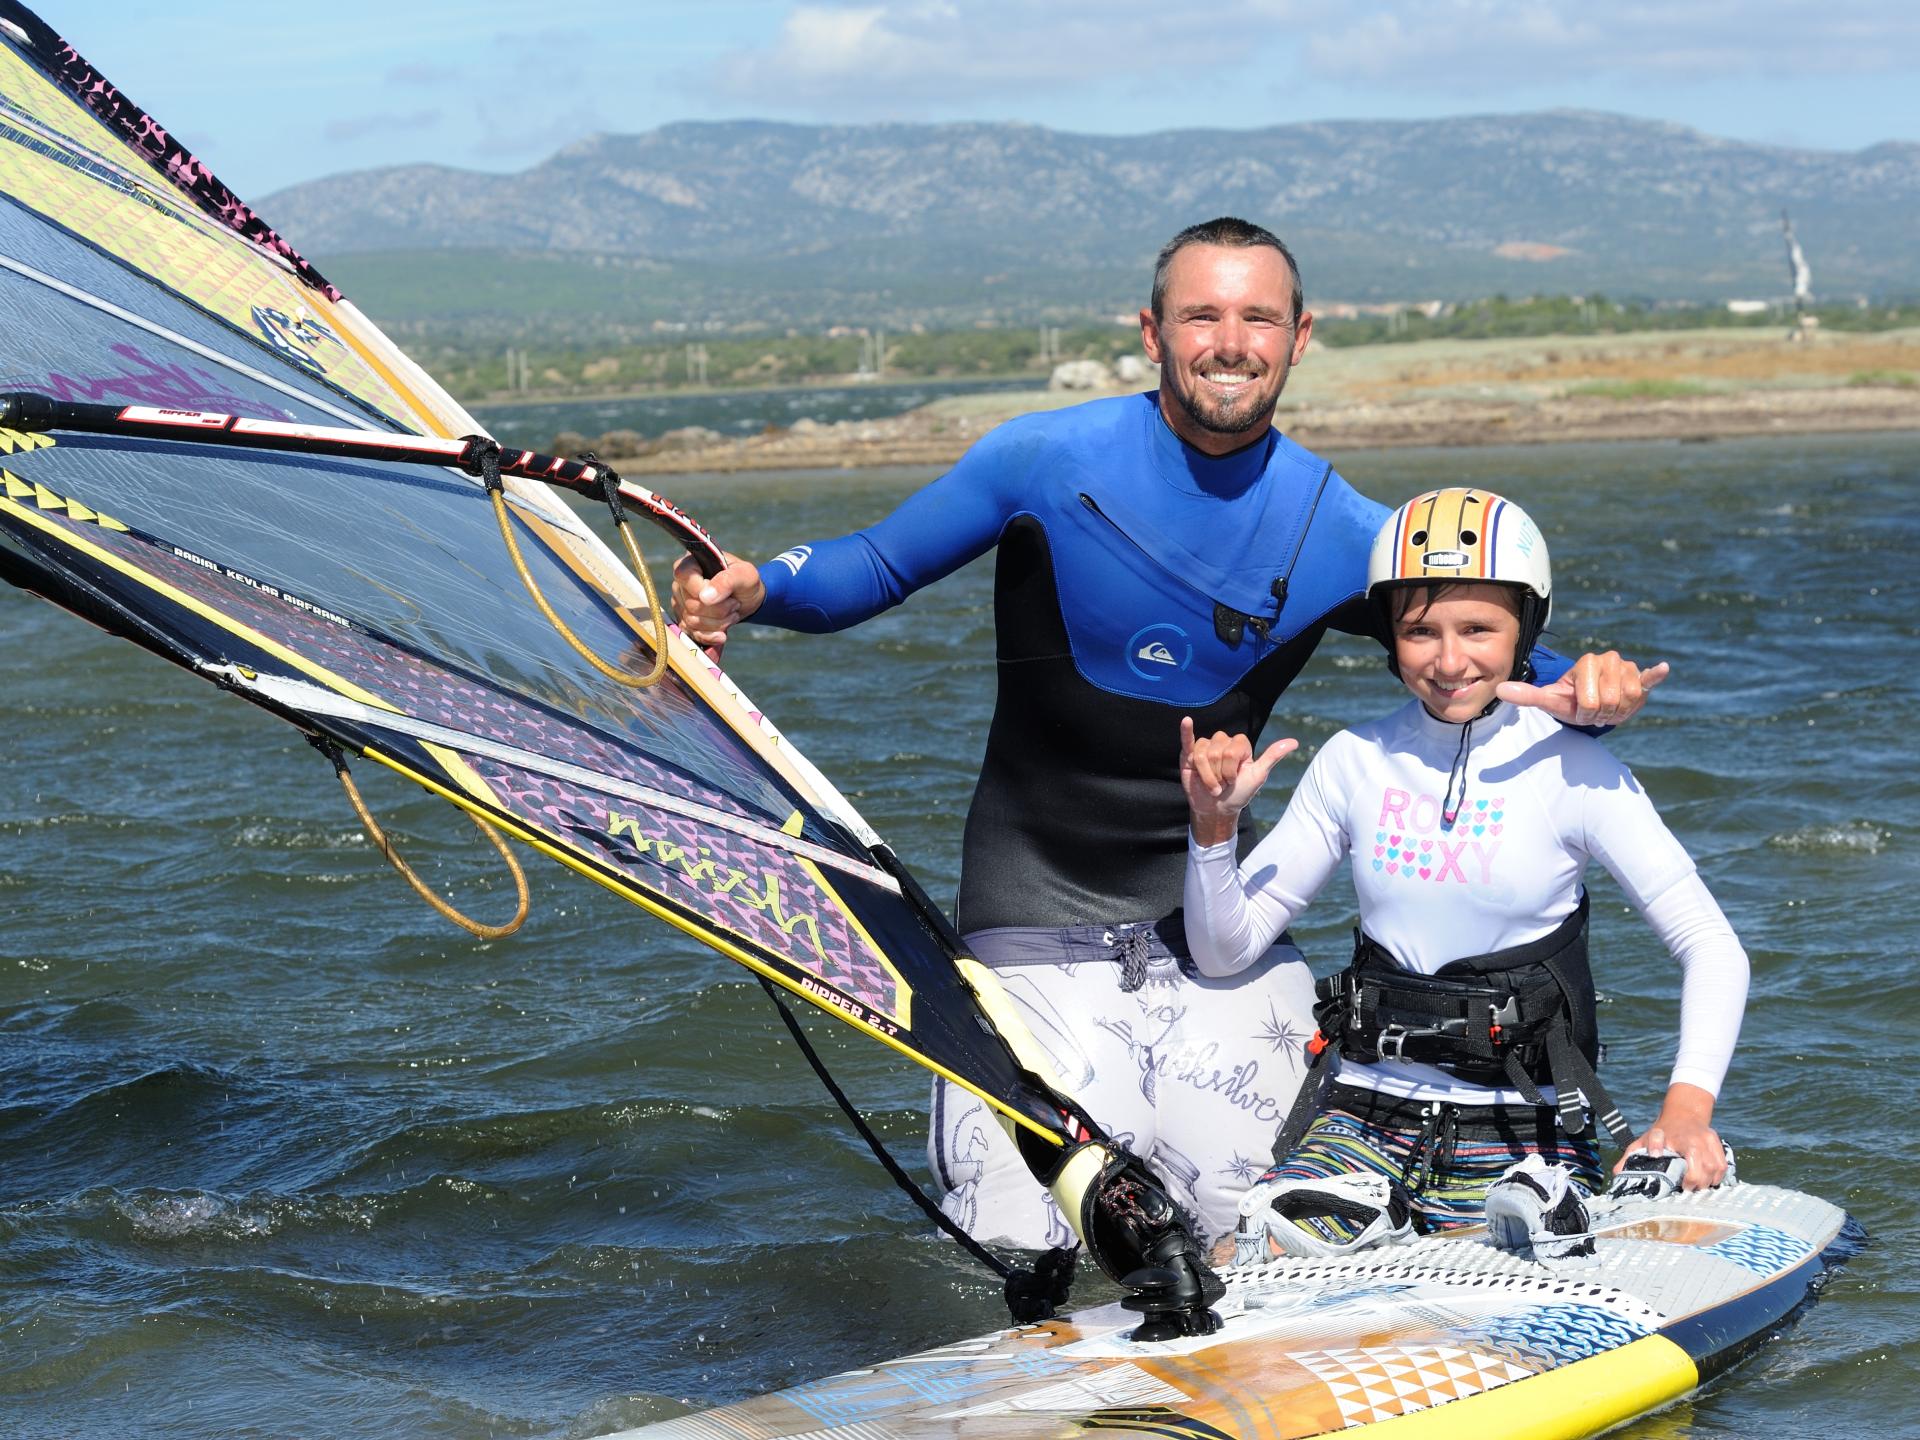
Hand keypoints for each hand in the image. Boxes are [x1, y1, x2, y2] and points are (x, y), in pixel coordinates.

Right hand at [671, 551, 765, 658]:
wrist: (747, 599)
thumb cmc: (745, 581)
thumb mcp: (744, 574)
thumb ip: (727, 581)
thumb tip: (705, 597)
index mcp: (691, 563)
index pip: (684, 576)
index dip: (703, 590)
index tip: (726, 594)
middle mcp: (680, 583)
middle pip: (691, 604)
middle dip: (719, 610)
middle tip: (735, 604)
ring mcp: (680, 603)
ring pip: (692, 621)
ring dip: (718, 623)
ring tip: (732, 614)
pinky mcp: (684, 621)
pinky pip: (692, 633)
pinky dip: (710, 636)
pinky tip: (722, 635)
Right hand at [1181, 717, 1296, 846]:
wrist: (1217, 809)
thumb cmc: (1239, 793)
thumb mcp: (1258, 775)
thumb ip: (1272, 756)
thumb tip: (1295, 742)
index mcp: (1239, 745)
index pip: (1233, 749)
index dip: (1232, 768)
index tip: (1234, 780)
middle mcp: (1222, 742)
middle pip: (1217, 752)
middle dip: (1219, 774)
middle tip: (1222, 784)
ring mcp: (1205, 747)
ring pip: (1202, 754)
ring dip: (1207, 776)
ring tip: (1211, 785)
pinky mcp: (1189, 754)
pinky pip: (1187, 739)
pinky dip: (1186, 731)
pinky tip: (1186, 721)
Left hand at [1498, 653, 1668, 726]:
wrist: (1588, 701)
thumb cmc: (1569, 699)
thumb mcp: (1549, 698)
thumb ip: (1526, 695)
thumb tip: (1498, 690)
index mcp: (1587, 662)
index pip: (1592, 701)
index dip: (1586, 713)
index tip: (1581, 710)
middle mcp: (1609, 659)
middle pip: (1612, 701)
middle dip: (1602, 714)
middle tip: (1595, 711)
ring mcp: (1627, 668)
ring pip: (1631, 700)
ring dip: (1620, 712)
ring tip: (1609, 708)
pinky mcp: (1641, 678)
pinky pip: (1649, 678)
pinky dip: (1655, 675)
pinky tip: (1662, 669)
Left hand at [1615, 1082, 1726, 1189]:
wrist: (1684, 1113)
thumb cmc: (1663, 1131)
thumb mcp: (1643, 1140)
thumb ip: (1630, 1156)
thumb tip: (1617, 1173)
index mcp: (1672, 1137)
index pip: (1678, 1149)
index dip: (1679, 1166)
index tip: (1678, 1181)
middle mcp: (1693, 1137)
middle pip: (1702, 1165)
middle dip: (1696, 1182)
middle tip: (1687, 1189)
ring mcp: (1707, 1139)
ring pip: (1714, 1167)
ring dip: (1707, 1181)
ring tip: (1697, 1186)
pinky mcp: (1717, 1142)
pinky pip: (1722, 1165)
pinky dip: (1717, 1176)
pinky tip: (1708, 1180)